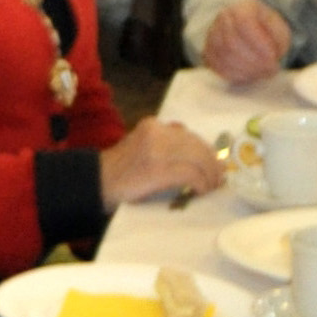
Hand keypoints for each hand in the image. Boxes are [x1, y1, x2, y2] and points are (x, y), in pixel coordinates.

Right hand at [98, 117, 223, 207]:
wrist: (96, 182)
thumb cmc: (120, 170)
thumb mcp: (141, 145)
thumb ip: (164, 142)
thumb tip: (196, 150)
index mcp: (153, 125)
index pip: (188, 135)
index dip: (205, 150)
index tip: (214, 163)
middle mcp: (157, 133)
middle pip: (197, 145)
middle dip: (212, 163)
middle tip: (219, 177)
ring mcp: (158, 151)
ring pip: (198, 159)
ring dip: (210, 175)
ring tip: (212, 187)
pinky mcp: (160, 170)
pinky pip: (191, 174)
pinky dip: (201, 183)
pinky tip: (201, 191)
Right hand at [201, 0, 292, 84]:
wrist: (250, 33)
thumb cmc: (266, 31)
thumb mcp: (279, 30)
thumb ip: (277, 39)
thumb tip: (270, 55)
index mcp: (243, 7)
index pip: (244, 22)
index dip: (258, 43)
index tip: (272, 57)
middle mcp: (224, 17)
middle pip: (232, 42)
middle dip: (254, 61)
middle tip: (270, 69)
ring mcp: (213, 34)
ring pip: (224, 56)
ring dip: (246, 69)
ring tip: (262, 72)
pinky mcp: (209, 51)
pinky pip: (218, 66)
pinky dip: (236, 74)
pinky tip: (249, 75)